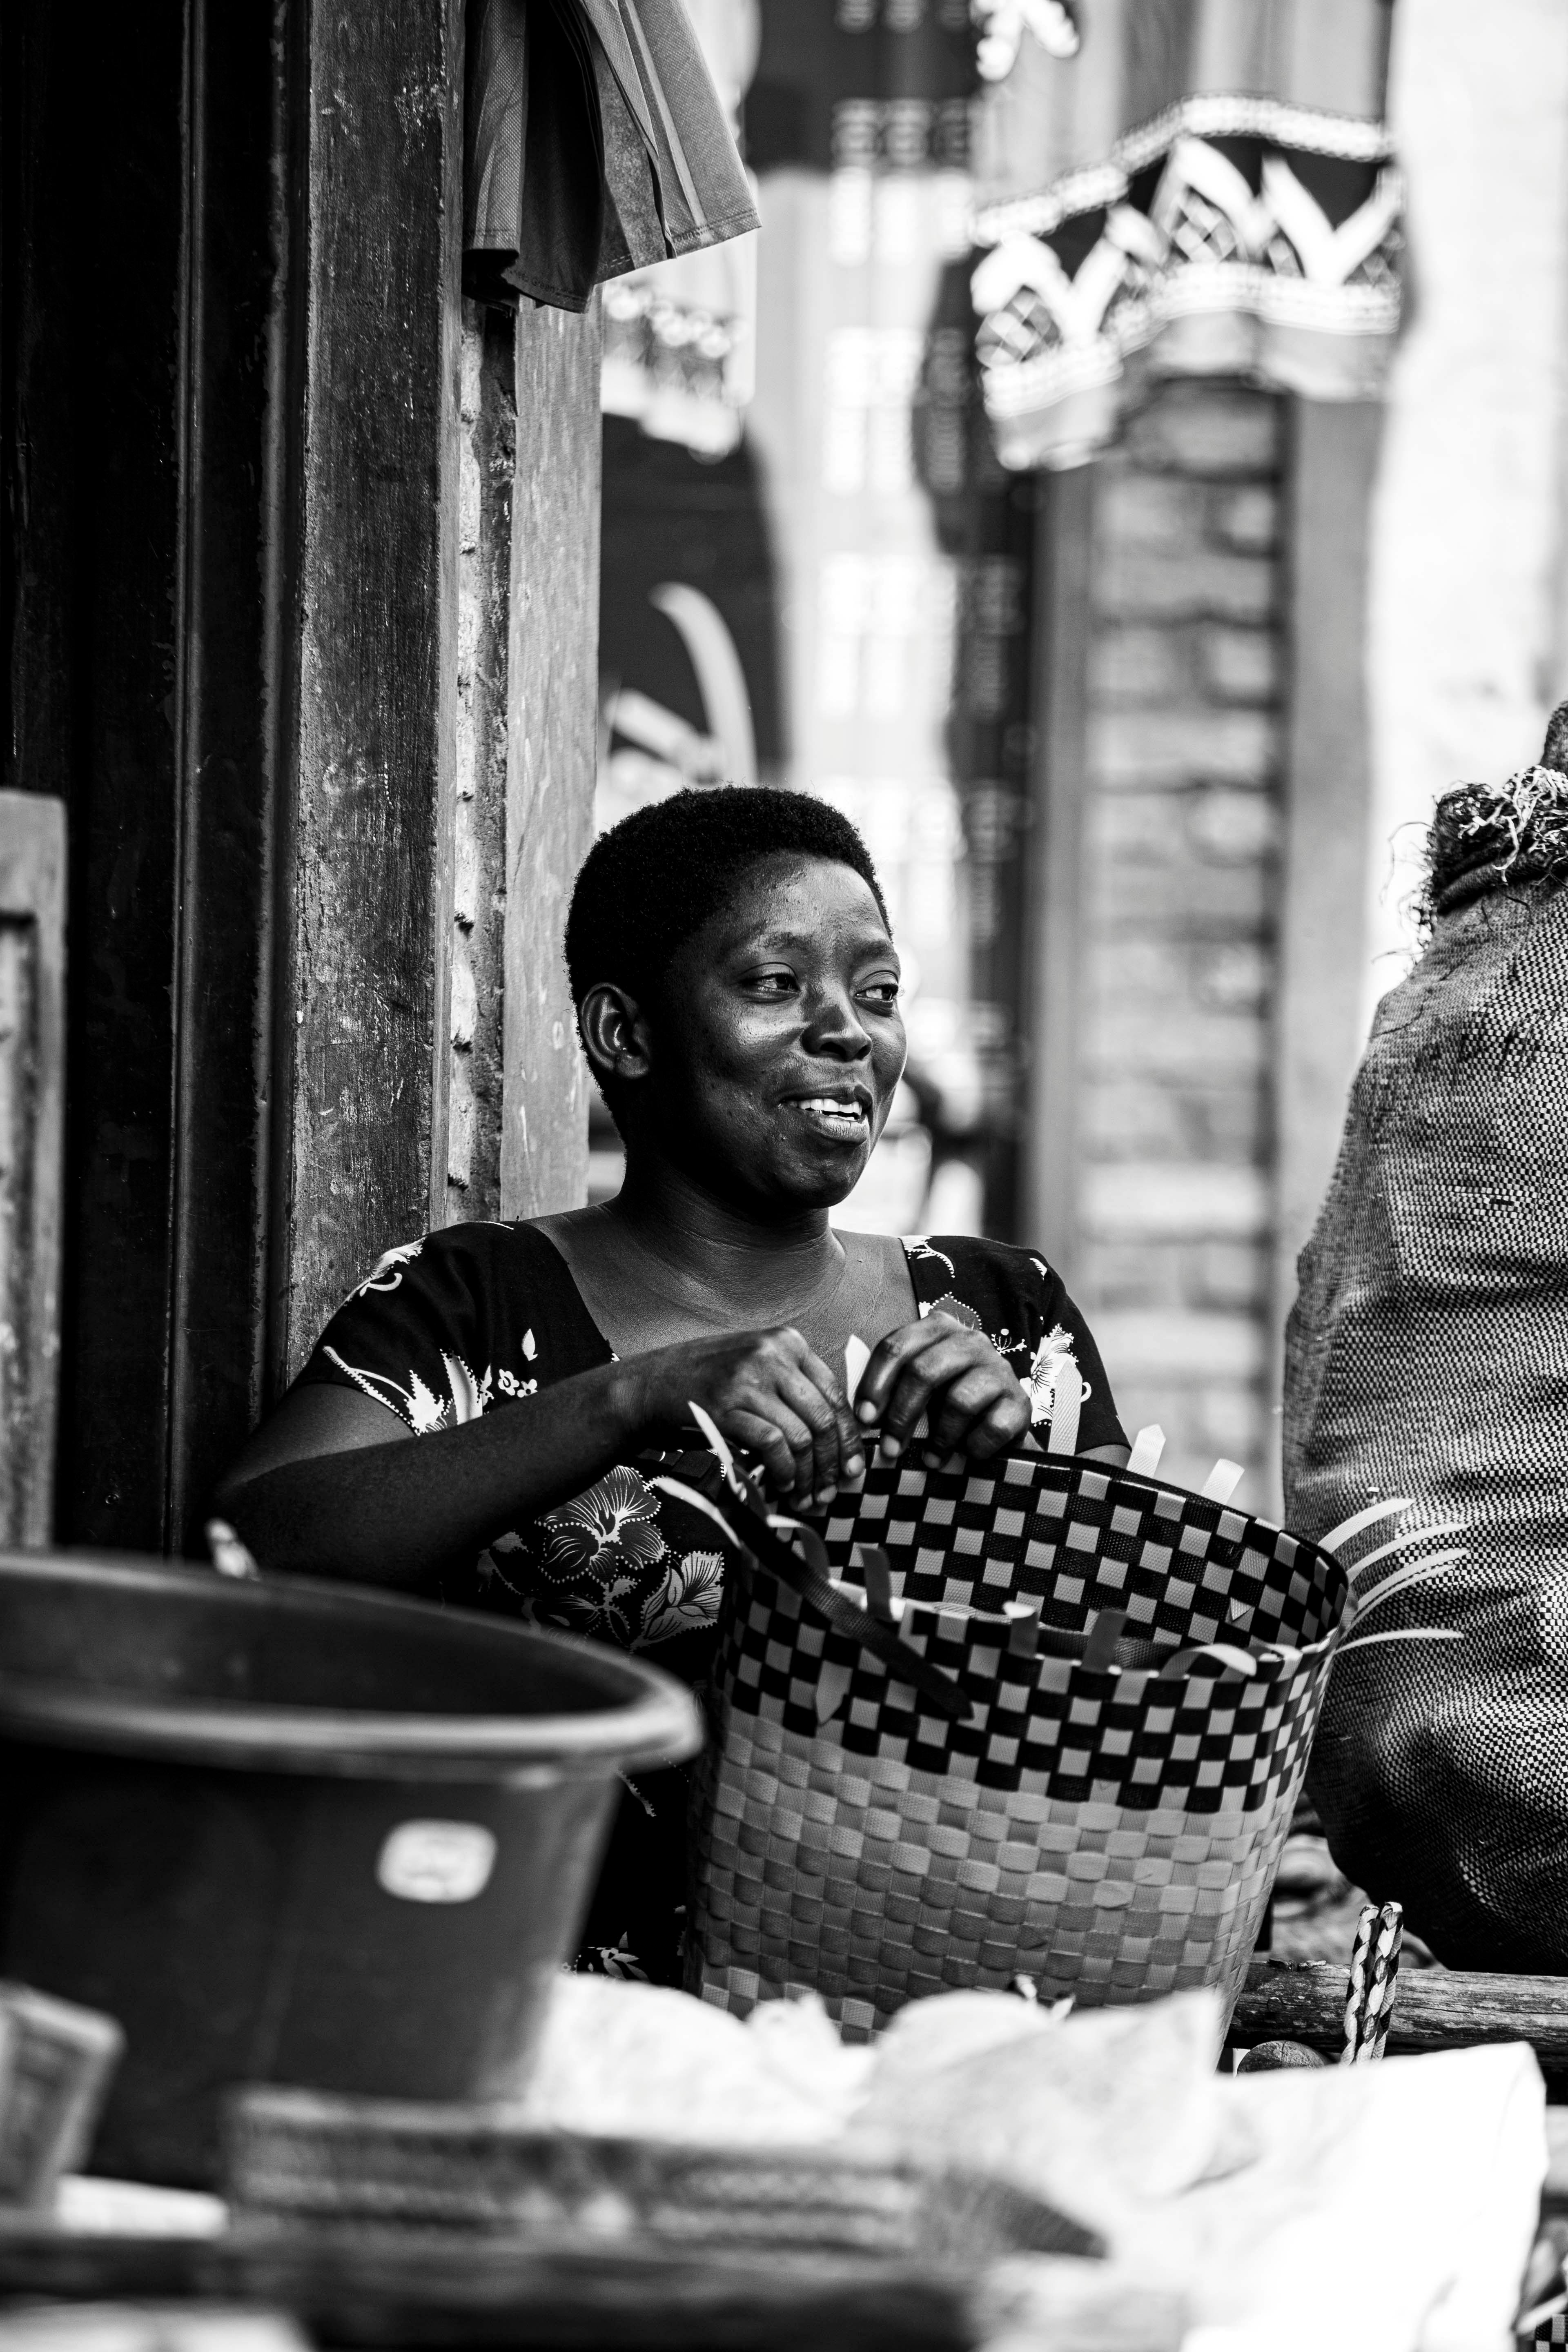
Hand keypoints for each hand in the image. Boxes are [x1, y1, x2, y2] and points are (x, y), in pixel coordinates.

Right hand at [624, 1327, 865, 1505]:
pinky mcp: (728, 1405)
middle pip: (821, 1418)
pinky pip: (773, 1444)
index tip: (854, 1468)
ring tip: (803, 1495)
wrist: (657, 1380)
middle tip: (829, 1492)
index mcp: (788, 1342)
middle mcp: (773, 1354)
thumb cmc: (714, 1379)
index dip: (849, 1438)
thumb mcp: (760, 1366)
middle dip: (831, 1463)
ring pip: (800, 1435)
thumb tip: (838, 1438)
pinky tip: (780, 1484)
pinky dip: (782, 1471)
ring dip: (806, 1475)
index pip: (835, 1395)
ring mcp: (749, 1378)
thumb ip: (796, 1388)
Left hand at [854, 1314, 1030, 1464]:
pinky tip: (967, 1455)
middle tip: (890, 1449)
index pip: (897, 1346)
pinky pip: (992, 1427)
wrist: (1001, 1423)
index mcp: (938, 1328)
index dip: (875, 1384)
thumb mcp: (920, 1386)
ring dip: (940, 1438)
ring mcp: (999, 1368)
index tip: (864, 1419)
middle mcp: (971, 1340)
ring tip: (930, 1460)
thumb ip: (893, 1388)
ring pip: (959, 1401)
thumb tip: (859, 1419)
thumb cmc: (947, 1403)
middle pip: (924, 1371)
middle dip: (902, 1415)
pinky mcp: (1020, 1401)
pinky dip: (974, 1447)